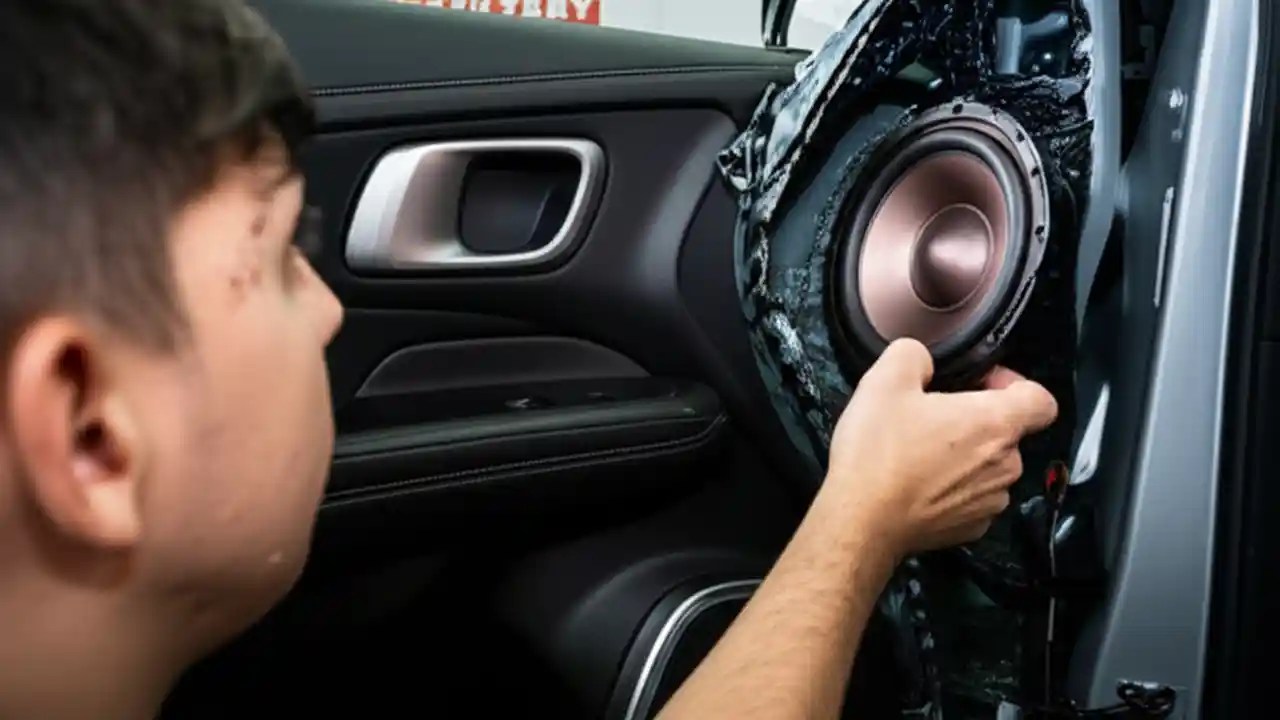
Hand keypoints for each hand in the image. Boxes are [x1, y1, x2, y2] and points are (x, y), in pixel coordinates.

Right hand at [824, 339, 1058, 560]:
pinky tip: (918, 486)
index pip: (1041, 400)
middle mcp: (1005, 465)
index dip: (1014, 384)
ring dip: (966, 458)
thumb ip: (914, 355)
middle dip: (977, 422)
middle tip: (932, 419)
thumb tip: (923, 362)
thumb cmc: (879, 452)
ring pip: (991, 468)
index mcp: (995, 423)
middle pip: (1009, 433)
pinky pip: (973, 499)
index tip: (979, 385)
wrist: (861, 521)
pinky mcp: (972, 529)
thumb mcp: (884, 381)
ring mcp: (991, 501)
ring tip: (920, 456)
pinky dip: (953, 490)